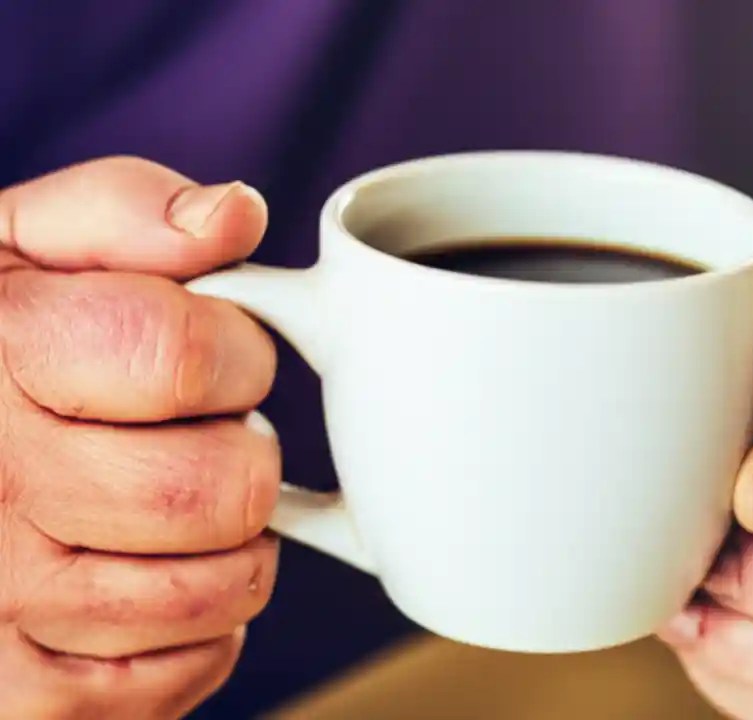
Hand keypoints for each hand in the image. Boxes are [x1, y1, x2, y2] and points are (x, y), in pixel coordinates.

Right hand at [0, 157, 278, 718]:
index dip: (235, 353)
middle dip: (244, 452)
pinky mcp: (22, 695)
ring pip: (218, 588)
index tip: (212, 354)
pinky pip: (184, 673)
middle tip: (191, 436)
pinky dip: (199, 629)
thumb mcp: (20, 245)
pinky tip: (146, 574)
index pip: (189, 357)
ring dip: (231, 543)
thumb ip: (126, 212)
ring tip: (166, 503)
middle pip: (221, 488)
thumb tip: (235, 215)